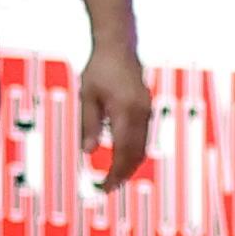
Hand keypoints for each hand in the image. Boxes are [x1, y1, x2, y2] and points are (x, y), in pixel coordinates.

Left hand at [80, 33, 151, 185]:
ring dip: (130, 165)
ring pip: (142, 148)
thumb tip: (88, 152)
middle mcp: (141, 114)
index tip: (103, 187)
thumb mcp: (87, 96)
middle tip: (107, 188)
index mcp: (125, 112)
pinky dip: (134, 152)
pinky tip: (122, 159)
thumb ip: (89, 125)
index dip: (114, 173)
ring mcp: (147, 112)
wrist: (120, 47)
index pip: (122, 152)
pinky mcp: (147, 109)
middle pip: (136, 154)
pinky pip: (143, 138)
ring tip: (114, 178)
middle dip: (123, 174)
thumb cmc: (100, 69)